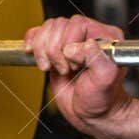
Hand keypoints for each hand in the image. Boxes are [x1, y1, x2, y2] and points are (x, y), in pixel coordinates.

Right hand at [23, 15, 127, 131]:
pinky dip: (32, 43)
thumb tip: (82, 45)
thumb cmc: (102, 100)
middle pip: (59, 25)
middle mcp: (88, 36)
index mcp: (105, 37)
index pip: (78, 23)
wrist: (92, 115)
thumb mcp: (105, 81)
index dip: (70, 43)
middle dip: (55, 50)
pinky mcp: (55, 49)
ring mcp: (70, 42)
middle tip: (65, 70)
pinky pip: (38, 34)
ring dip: (44, 51)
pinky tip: (37, 56)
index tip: (74, 65)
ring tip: (54, 68)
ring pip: (47, 29)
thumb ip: (97, 59)